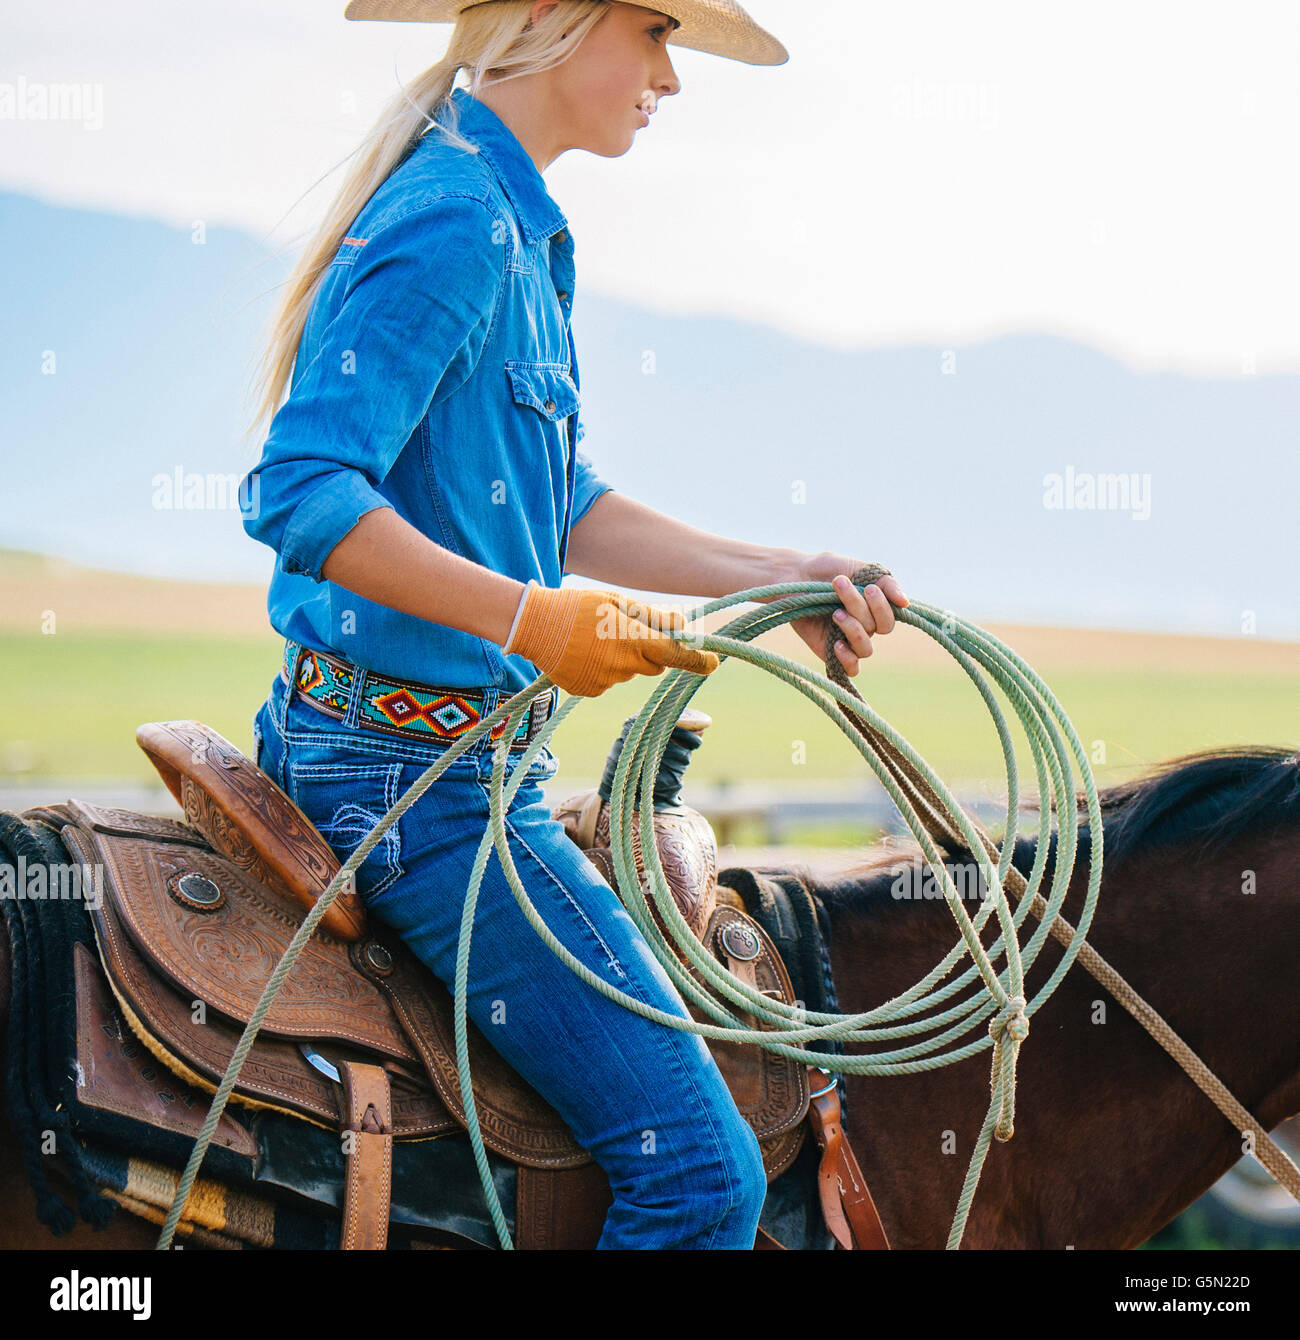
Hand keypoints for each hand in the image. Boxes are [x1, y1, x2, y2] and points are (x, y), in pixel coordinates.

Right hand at [503, 583, 719, 696]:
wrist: (534, 625)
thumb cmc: (578, 607)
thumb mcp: (617, 603)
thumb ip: (652, 617)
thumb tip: (683, 625)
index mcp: (633, 641)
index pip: (676, 655)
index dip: (698, 661)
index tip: (713, 663)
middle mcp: (623, 666)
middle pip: (654, 666)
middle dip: (650, 652)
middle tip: (627, 632)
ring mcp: (606, 682)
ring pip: (628, 673)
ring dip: (622, 659)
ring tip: (595, 639)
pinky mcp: (590, 691)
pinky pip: (608, 682)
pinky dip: (602, 670)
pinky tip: (584, 654)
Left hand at [767, 553, 909, 676]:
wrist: (793, 575)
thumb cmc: (826, 569)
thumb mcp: (859, 568)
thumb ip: (886, 583)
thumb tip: (906, 603)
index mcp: (875, 608)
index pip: (891, 618)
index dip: (882, 606)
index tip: (868, 587)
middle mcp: (865, 626)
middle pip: (877, 628)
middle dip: (860, 607)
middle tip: (839, 585)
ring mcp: (848, 640)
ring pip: (866, 648)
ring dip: (853, 628)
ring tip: (834, 613)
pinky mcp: (830, 652)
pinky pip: (851, 668)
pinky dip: (849, 659)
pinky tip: (838, 644)